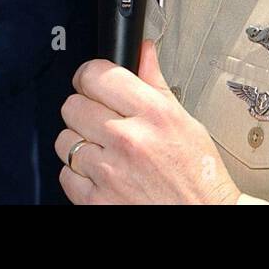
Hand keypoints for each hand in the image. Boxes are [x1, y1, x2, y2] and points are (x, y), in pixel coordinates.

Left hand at [54, 41, 241, 203]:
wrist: (203, 217)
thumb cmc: (198, 175)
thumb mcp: (185, 121)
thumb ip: (155, 83)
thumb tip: (143, 51)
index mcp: (152, 114)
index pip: (96, 75)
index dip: (91, 75)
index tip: (93, 82)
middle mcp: (128, 140)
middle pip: (73, 105)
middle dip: (84, 110)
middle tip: (101, 120)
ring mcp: (109, 172)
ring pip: (65, 140)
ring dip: (80, 143)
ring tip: (103, 150)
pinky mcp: (96, 201)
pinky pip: (66, 175)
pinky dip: (79, 174)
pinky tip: (101, 173)